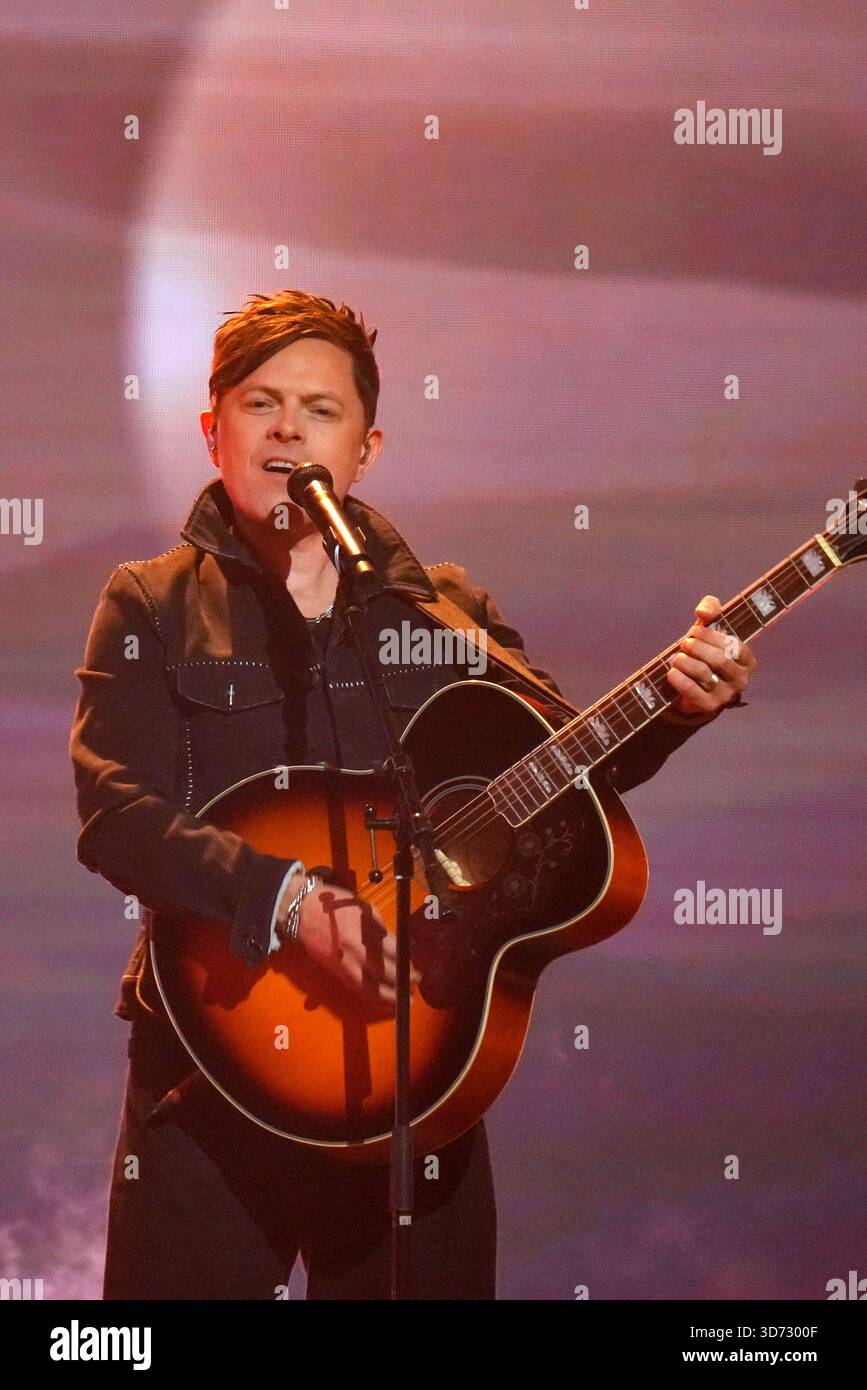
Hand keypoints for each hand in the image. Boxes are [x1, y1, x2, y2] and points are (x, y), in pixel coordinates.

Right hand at [296, 881, 421, 1005]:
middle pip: (386, 973)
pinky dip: (372, 997)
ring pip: (372, 988)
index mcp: (366, 933)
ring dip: (390, 996)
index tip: (416, 968)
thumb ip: (379, 928)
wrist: (303, 912)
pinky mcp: (337, 973)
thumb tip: (394, 944)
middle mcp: (357, 953)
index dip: (407, 962)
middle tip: (416, 984)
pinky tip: (383, 1001)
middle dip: (404, 981)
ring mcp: (346, 965)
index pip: (394, 953)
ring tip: (404, 1000)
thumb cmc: (336, 905)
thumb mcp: (364, 909)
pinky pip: (358, 990)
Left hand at [665, 595, 756, 716]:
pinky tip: (672, 672)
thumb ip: (711, 611)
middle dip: (697, 648)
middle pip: (720, 660)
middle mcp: (741, 679)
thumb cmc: (704, 652)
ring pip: (705, 674)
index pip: (734, 645)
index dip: (711, 636)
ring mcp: (726, 695)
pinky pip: (692, 690)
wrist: (691, 687)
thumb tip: (703, 610)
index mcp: (747, 660)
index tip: (694, 631)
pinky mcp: (709, 706)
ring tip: (676, 658)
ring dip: (685, 662)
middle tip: (684, 643)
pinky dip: (679, 679)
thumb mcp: (709, 630)